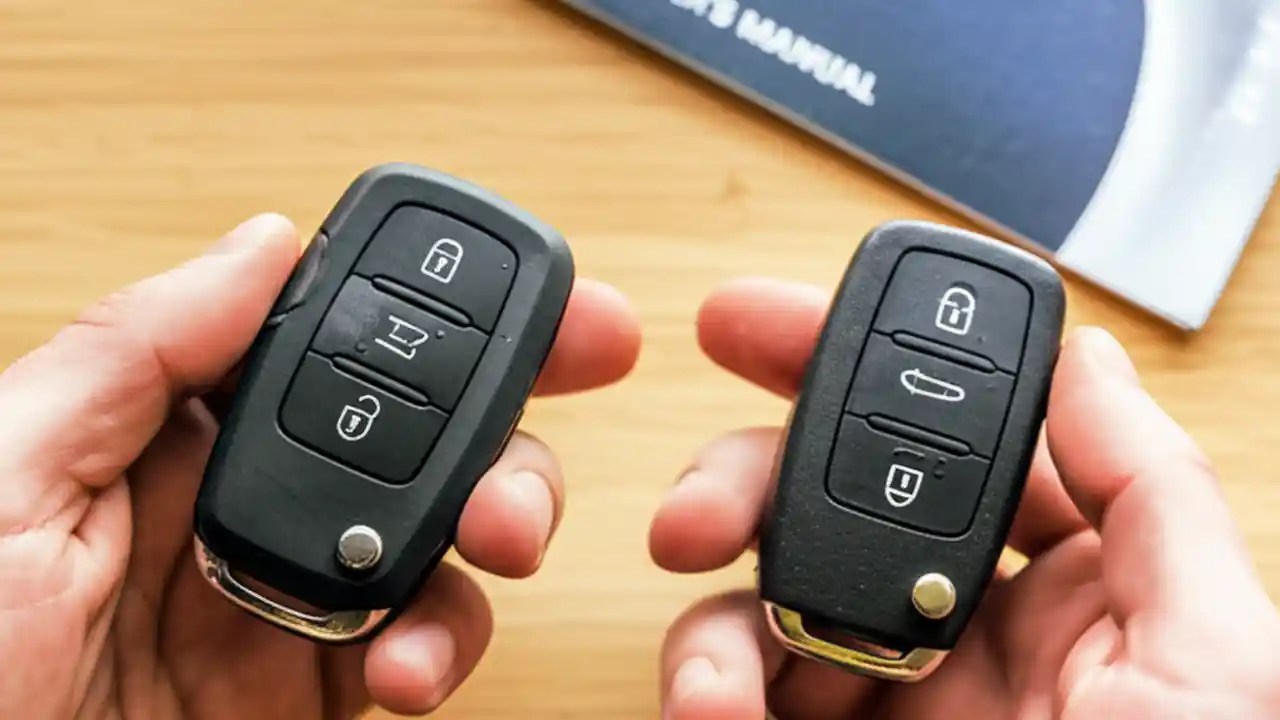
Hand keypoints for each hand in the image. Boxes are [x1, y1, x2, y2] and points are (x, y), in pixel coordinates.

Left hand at [0, 214, 639, 718]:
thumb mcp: (7, 473)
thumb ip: (137, 354)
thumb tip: (266, 245)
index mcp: (168, 427)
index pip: (330, 339)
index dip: (437, 308)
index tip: (531, 292)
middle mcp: (246, 502)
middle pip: (418, 427)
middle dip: (505, 402)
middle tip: (585, 378)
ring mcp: (292, 596)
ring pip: (445, 532)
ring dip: (500, 519)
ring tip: (499, 536)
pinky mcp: (316, 687)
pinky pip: (420, 644)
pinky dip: (444, 646)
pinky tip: (408, 663)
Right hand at [651, 278, 1279, 719]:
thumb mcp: (1221, 662)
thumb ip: (1149, 498)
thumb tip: (1086, 361)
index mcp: (1070, 586)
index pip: (950, 442)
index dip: (857, 370)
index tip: (772, 327)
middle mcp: (963, 629)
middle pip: (828, 504)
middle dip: (750, 479)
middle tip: (701, 503)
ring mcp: (883, 700)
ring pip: (760, 600)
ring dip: (716, 613)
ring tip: (720, 673)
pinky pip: (735, 696)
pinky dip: (704, 691)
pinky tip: (716, 714)